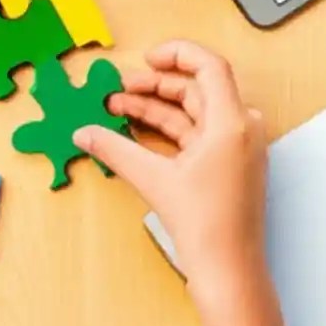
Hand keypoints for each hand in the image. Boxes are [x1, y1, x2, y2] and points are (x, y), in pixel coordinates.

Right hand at [73, 41, 268, 281]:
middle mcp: (240, 129)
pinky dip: (168, 131)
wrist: (229, 271)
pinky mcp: (228, 166)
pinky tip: (138, 133)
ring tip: (119, 110)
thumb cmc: (207, 227)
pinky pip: (196, 135)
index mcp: (232, 122)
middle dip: (154, 87)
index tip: (145, 59)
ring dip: (157, 109)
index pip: (209, 66)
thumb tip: (85, 134)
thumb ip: (115, 150)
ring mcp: (236, 148)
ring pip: (193, 114)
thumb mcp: (154, 180)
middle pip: (196, 89)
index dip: (176, 54)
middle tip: (119, 90)